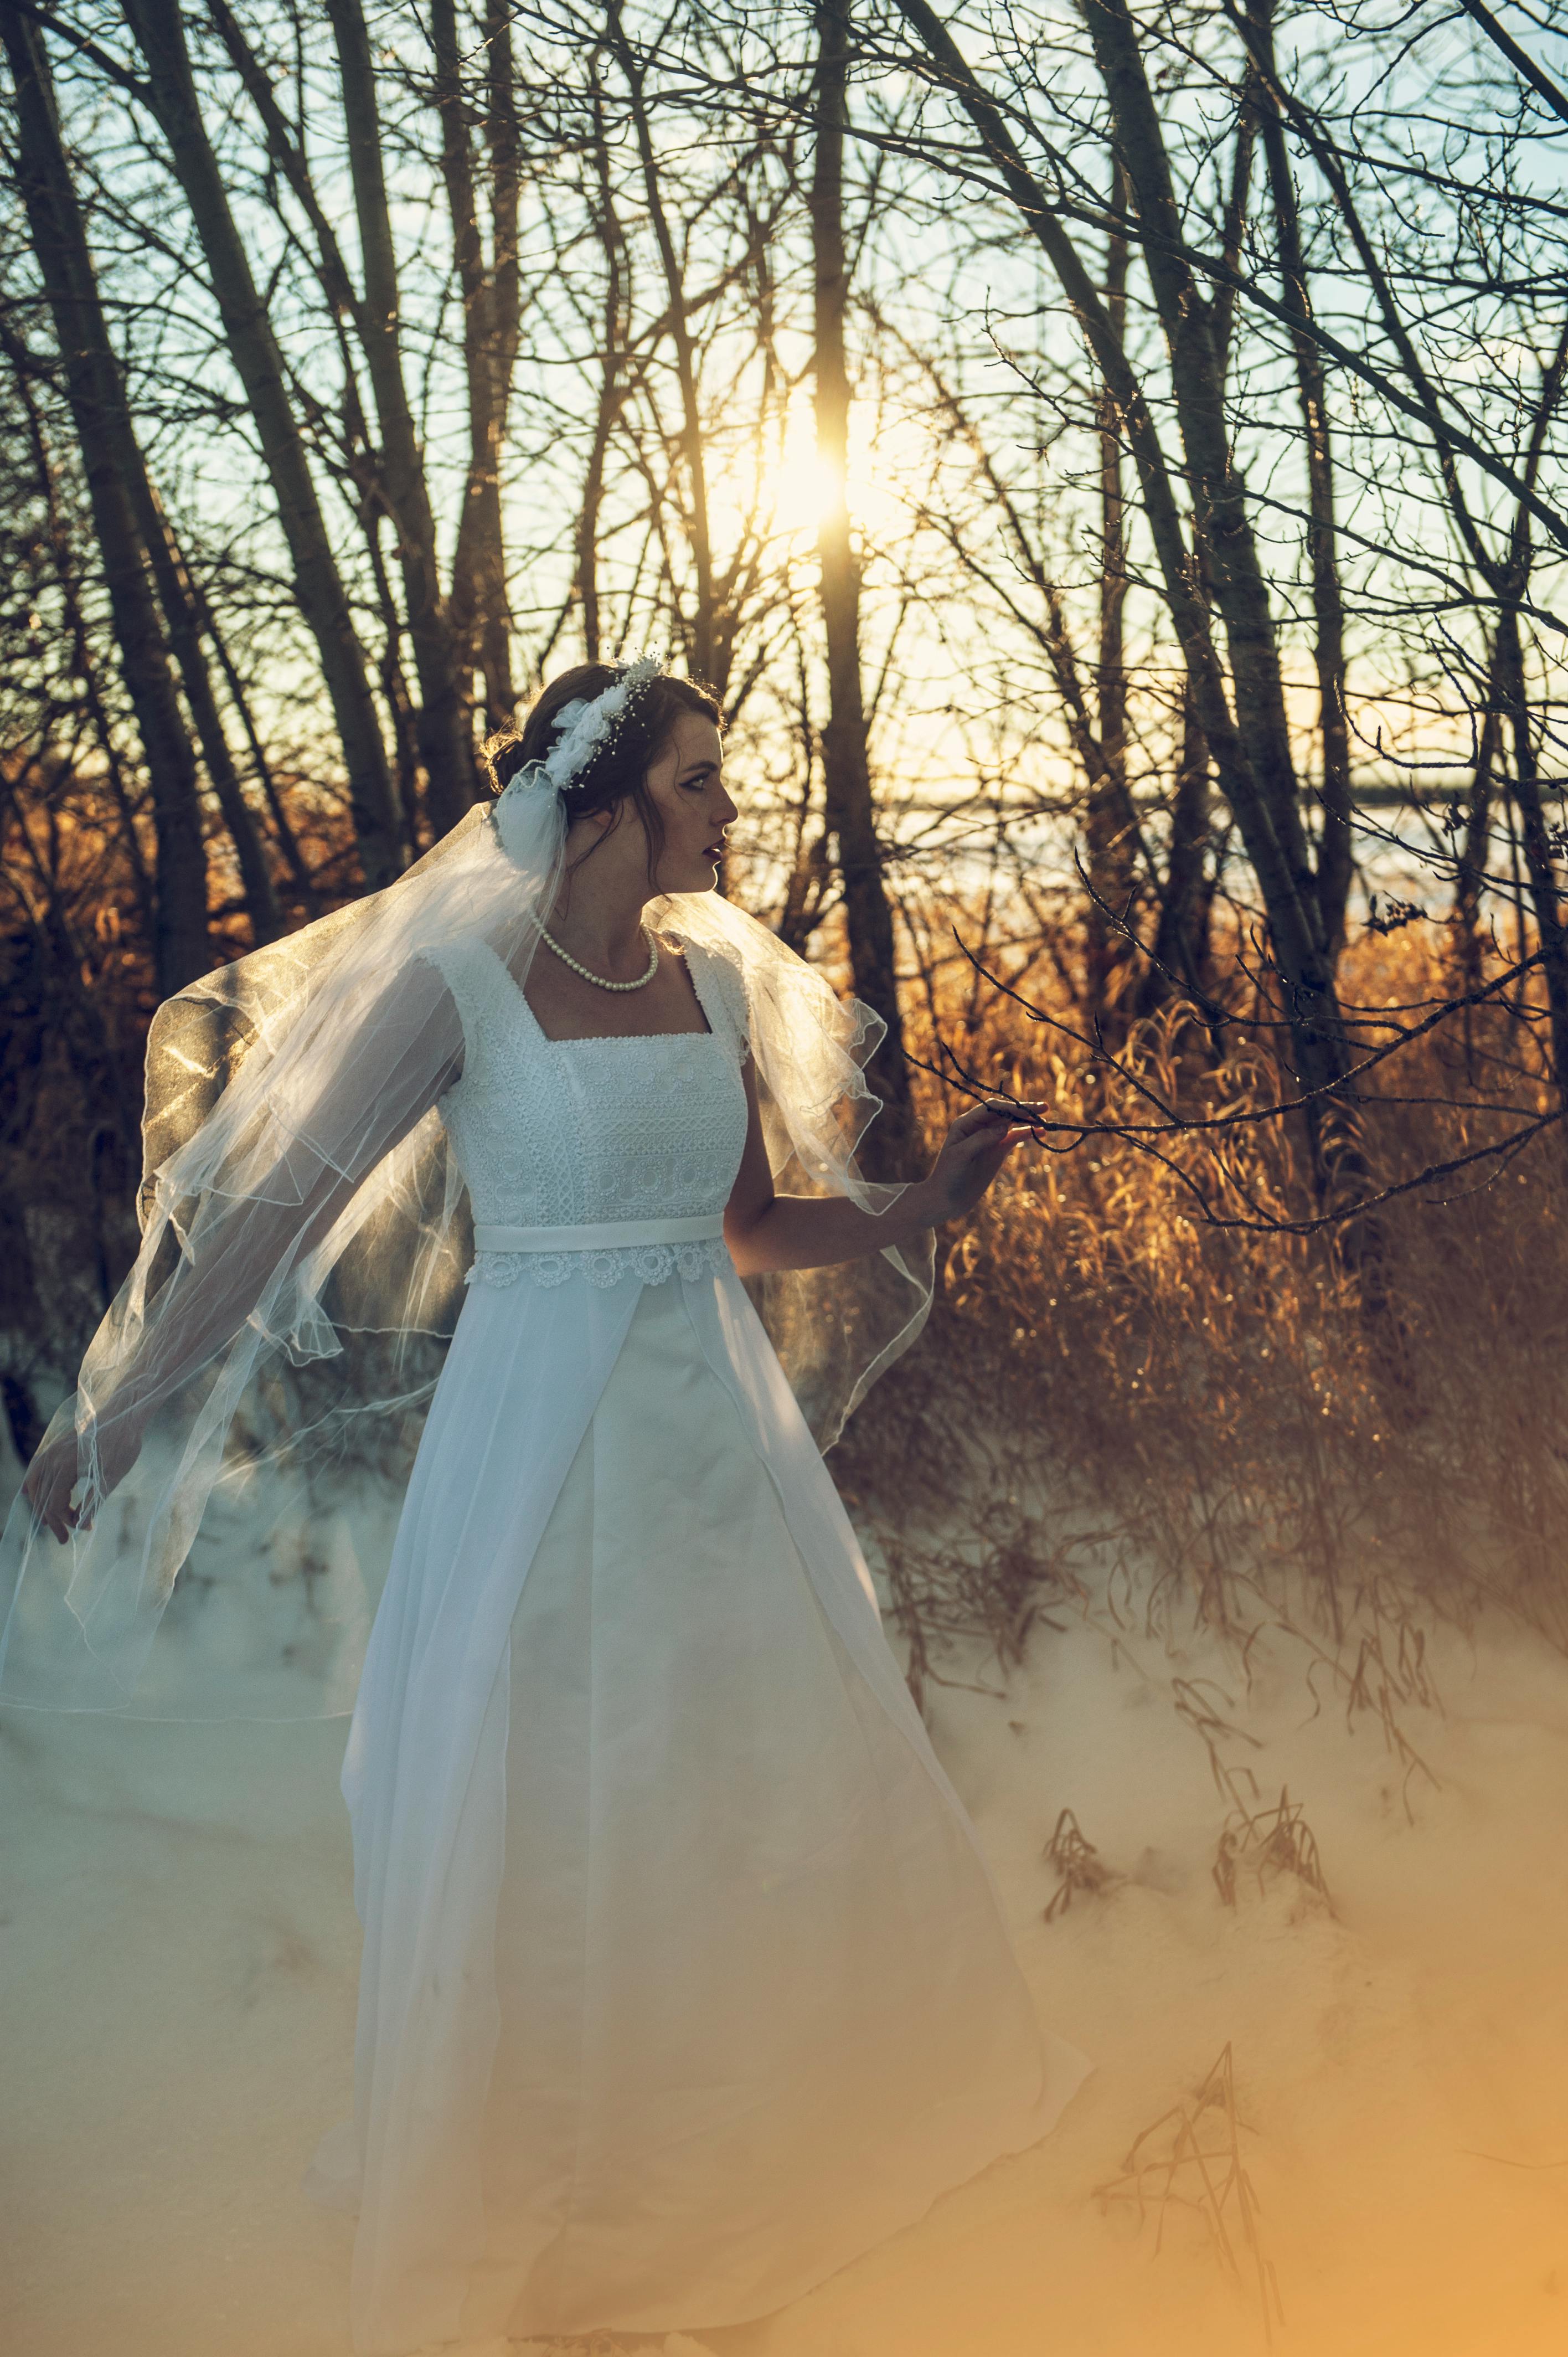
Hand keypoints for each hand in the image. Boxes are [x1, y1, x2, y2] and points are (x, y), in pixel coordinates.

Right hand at [21, 1412, 142, 1543]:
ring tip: (50, 1522)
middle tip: (64, 1539)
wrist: (125, 1414)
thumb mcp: (111, 1477)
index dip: (67, 1521)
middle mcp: (53, 1458)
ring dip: (42, 1504)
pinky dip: (33, 1482)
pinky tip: (30, 1492)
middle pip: (44, 1497)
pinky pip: (37, 1468)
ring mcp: (52, 1450)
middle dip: (54, 1520)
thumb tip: (81, 1524)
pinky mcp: (57, 1446)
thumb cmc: (122, 1445)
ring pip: (37, 1484)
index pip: (56, 1503)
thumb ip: (94, 1501)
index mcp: (65, 1466)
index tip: (84, 1530)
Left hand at [920, 1099, 1041, 1223]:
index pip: (991, 1108)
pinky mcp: (997, 1152)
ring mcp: (989, 1139)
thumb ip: (981, 1139)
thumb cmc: (948, 1175)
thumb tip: (1004, 1127)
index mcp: (966, 1123)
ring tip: (1045, 1121)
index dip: (1011, 1107)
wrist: (946, 1199)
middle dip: (1023, 1110)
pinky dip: (1026, 1134)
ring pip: (1011, 1124)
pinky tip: (1040, 1133)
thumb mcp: (961, 1156)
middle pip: (1004, 1113)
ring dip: (1027, 1120)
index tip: (1028, 1109)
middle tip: (1044, 1108)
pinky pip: (1014, 1138)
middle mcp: (978, 1127)